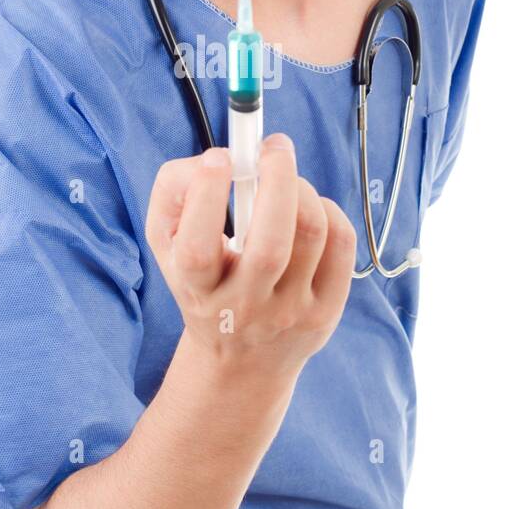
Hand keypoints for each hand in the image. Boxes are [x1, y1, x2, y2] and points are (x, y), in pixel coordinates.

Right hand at [145, 133, 356, 374]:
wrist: (240, 361)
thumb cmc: (204, 282)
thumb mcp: (168, 244)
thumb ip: (174, 191)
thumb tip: (216, 158)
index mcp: (196, 289)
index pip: (198, 247)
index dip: (208, 195)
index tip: (220, 158)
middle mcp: (243, 307)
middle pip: (271, 243)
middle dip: (277, 180)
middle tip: (273, 148)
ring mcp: (290, 313)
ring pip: (311, 233)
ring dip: (302, 188)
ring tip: (286, 181)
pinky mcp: (327, 311)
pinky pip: (341, 244)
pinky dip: (328, 210)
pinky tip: (310, 209)